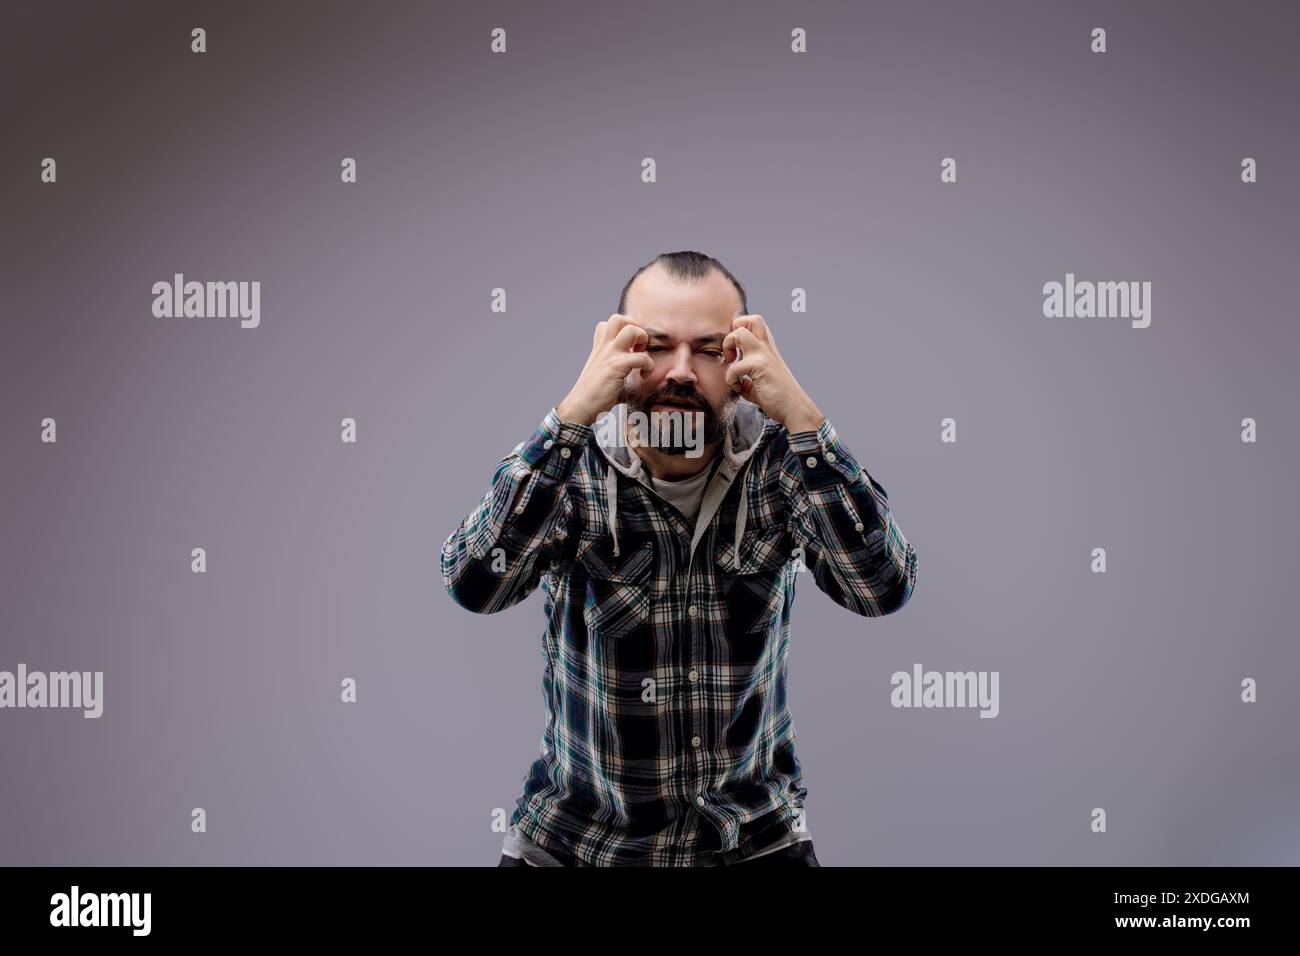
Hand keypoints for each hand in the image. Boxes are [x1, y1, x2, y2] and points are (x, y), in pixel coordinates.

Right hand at [555, 315, 654, 424]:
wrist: (579, 407)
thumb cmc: (591, 397)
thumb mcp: (600, 376)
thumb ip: (612, 371)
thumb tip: (628, 382)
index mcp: (599, 349)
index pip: (607, 324)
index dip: (622, 329)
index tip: (630, 346)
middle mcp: (603, 348)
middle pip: (618, 318)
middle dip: (634, 327)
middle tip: (638, 346)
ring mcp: (609, 355)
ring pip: (631, 330)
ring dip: (642, 340)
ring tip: (641, 356)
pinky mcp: (616, 366)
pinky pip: (642, 357)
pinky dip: (649, 366)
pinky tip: (644, 376)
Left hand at [722, 315, 823, 431]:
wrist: (794, 409)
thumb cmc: (778, 397)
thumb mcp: (759, 380)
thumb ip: (746, 374)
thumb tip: (732, 377)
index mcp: (768, 348)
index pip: (754, 322)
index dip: (740, 330)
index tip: (736, 351)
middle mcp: (767, 348)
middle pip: (751, 319)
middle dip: (733, 332)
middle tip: (733, 354)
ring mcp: (763, 355)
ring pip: (739, 333)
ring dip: (728, 347)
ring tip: (732, 366)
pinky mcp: (760, 367)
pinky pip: (734, 367)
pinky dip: (731, 379)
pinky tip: (739, 388)